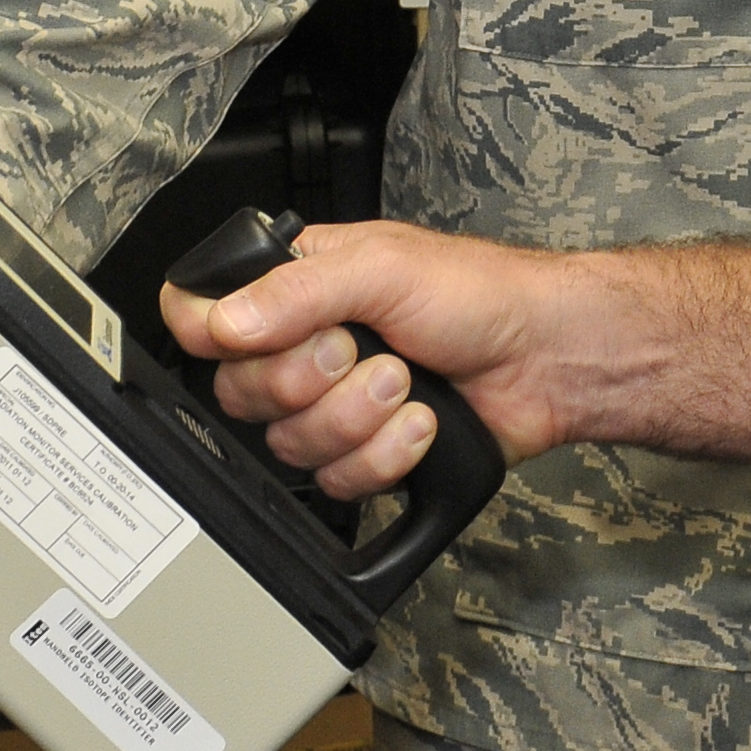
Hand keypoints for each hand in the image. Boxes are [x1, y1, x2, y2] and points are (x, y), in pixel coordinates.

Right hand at [168, 218, 587, 503]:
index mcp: (296, 287)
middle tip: (365, 350)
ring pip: (291, 445)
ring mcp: (333, 406)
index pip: (203, 314)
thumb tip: (226, 322)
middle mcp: (304, 348)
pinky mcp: (365, 455)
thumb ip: (298, 291)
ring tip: (406, 382)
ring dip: (357, 418)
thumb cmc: (479, 293)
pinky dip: (386, 455)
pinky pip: (336, 483)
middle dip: (312, 380)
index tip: (255, 338)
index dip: (214, 335)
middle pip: (243, 393)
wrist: (546, 358)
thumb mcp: (384, 267)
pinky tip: (421, 423)